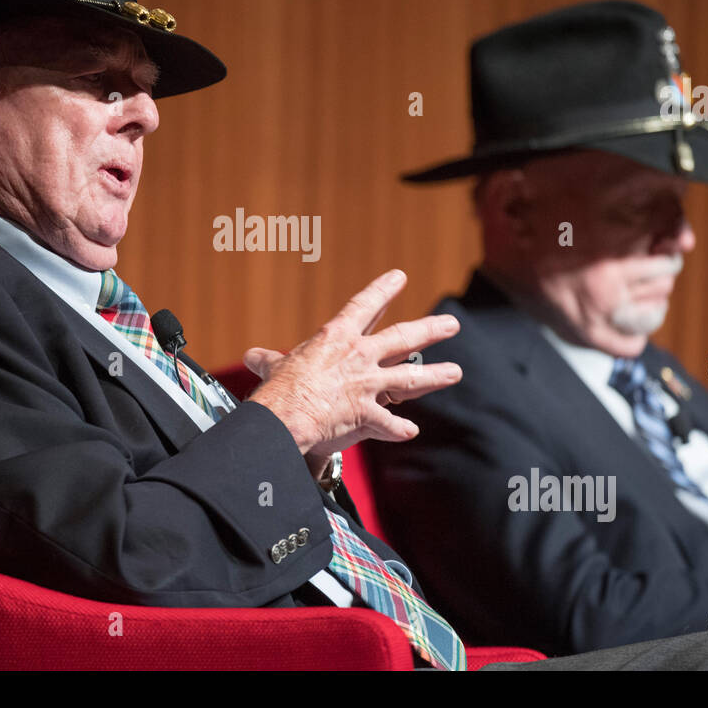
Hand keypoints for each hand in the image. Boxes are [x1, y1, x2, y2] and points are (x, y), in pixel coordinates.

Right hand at [243, 269, 461, 463]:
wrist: (286, 415)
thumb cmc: (279, 388)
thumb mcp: (273, 367)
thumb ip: (269, 360)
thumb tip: (252, 355)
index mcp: (337, 337)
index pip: (363, 306)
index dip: (382, 290)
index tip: (399, 277)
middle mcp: (359, 356)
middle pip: (403, 339)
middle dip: (430, 330)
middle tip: (451, 325)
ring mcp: (368, 385)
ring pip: (410, 378)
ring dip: (435, 376)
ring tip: (455, 372)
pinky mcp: (368, 413)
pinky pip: (390, 423)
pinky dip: (399, 428)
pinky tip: (412, 430)